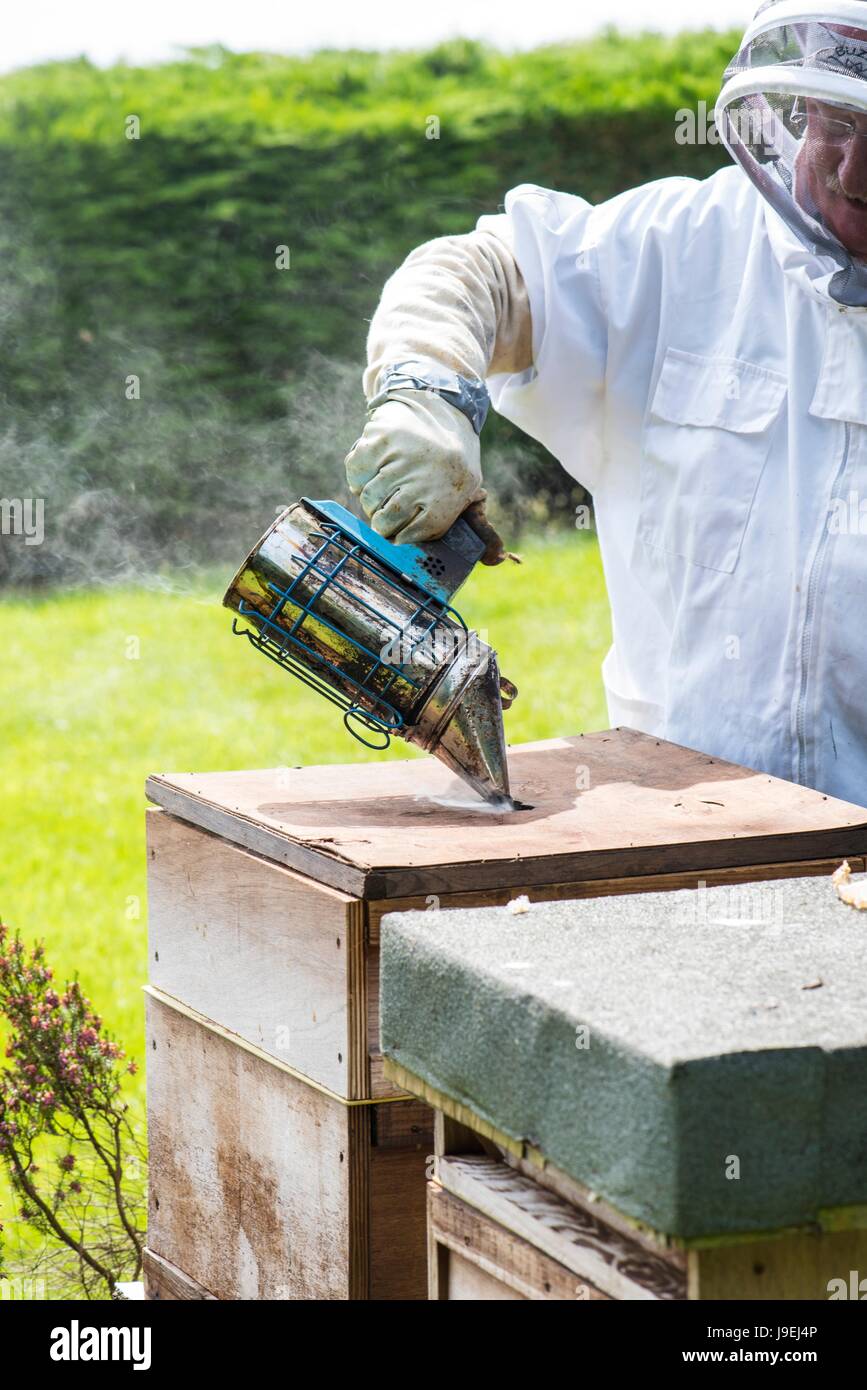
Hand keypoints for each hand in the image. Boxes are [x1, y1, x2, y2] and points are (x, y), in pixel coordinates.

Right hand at [345, 388, 482, 543]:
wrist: (442, 405)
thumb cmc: (454, 459)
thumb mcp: (470, 489)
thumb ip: (477, 525)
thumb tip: (496, 559)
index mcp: (448, 498)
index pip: (409, 536)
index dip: (400, 537)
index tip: (399, 533)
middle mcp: (424, 480)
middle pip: (384, 521)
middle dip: (381, 521)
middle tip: (386, 512)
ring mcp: (400, 458)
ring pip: (368, 498)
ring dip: (370, 499)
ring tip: (382, 489)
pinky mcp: (379, 440)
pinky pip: (355, 473)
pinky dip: (358, 476)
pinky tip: (373, 471)